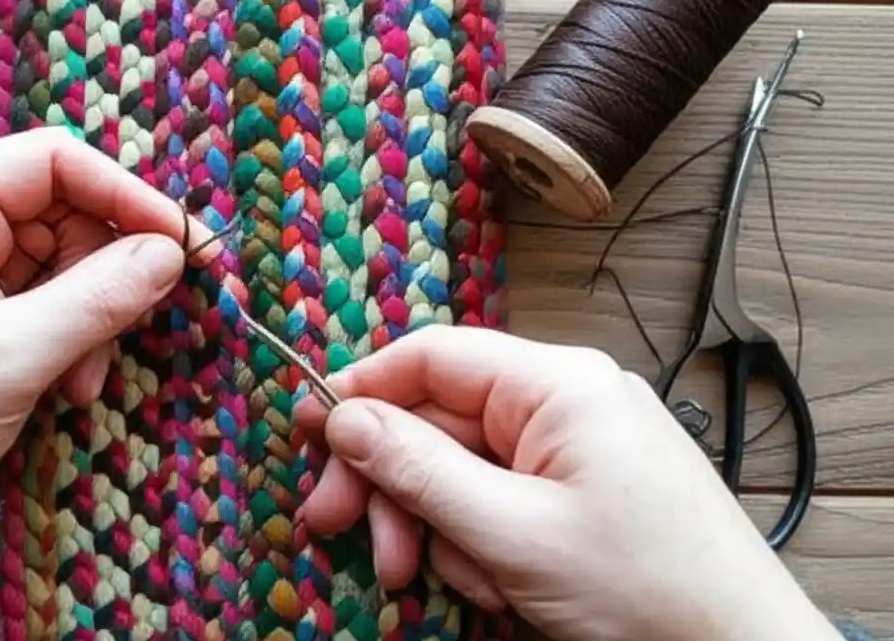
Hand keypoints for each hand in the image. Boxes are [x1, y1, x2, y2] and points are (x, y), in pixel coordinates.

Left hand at [0, 128, 212, 487]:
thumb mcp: (10, 356)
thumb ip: (97, 298)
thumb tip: (167, 254)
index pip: (53, 162)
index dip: (125, 194)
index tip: (179, 241)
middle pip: (64, 215)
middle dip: (106, 275)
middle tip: (134, 325)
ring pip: (59, 266)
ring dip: (90, 319)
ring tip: (83, 381)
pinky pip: (39, 306)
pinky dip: (66, 341)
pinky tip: (67, 386)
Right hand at [296, 326, 841, 640]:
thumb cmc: (643, 590)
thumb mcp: (510, 533)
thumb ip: (418, 470)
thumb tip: (342, 418)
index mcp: (558, 385)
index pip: (434, 357)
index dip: (361, 388)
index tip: (304, 428)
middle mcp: (565, 403)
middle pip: (440, 422)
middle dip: (390, 482)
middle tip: (336, 529)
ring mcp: (574, 449)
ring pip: (462, 471)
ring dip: (433, 528)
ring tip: (427, 581)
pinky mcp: (579, 493)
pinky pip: (499, 502)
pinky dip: (478, 545)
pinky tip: (494, 589)